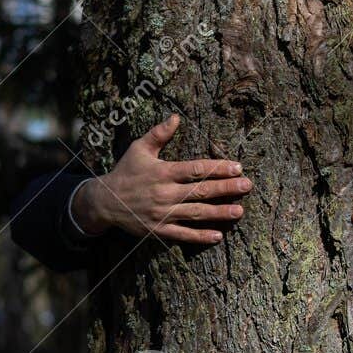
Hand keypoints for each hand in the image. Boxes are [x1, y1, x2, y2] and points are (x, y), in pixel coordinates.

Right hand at [72, 115, 250, 247]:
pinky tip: (218, 235)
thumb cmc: (126, 171)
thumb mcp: (139, 149)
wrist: (105, 201)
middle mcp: (164, 193)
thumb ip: (159, 133)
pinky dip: (200, 236)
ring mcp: (162, 213)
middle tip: (247, 185)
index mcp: (162, 172)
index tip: (237, 166)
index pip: (195, 169)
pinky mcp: (159, 230)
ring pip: (196, 213)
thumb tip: (176, 116)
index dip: (218, 167)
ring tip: (240, 211)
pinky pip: (183, 234)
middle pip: (201, 191)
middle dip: (226, 188)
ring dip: (219, 212)